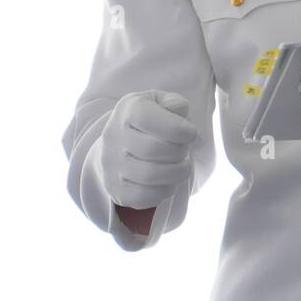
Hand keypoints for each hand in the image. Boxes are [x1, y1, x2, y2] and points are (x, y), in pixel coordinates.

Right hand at [99, 90, 197, 212]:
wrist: (118, 145)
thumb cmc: (150, 122)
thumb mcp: (161, 103)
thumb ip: (175, 103)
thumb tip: (178, 110)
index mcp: (127, 110)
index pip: (149, 119)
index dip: (179, 129)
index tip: (189, 133)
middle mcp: (113, 137)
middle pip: (154, 149)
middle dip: (179, 151)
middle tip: (184, 149)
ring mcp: (111, 166)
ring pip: (151, 176)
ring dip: (177, 172)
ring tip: (180, 165)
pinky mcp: (116, 190)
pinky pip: (145, 197)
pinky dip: (165, 190)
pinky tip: (168, 180)